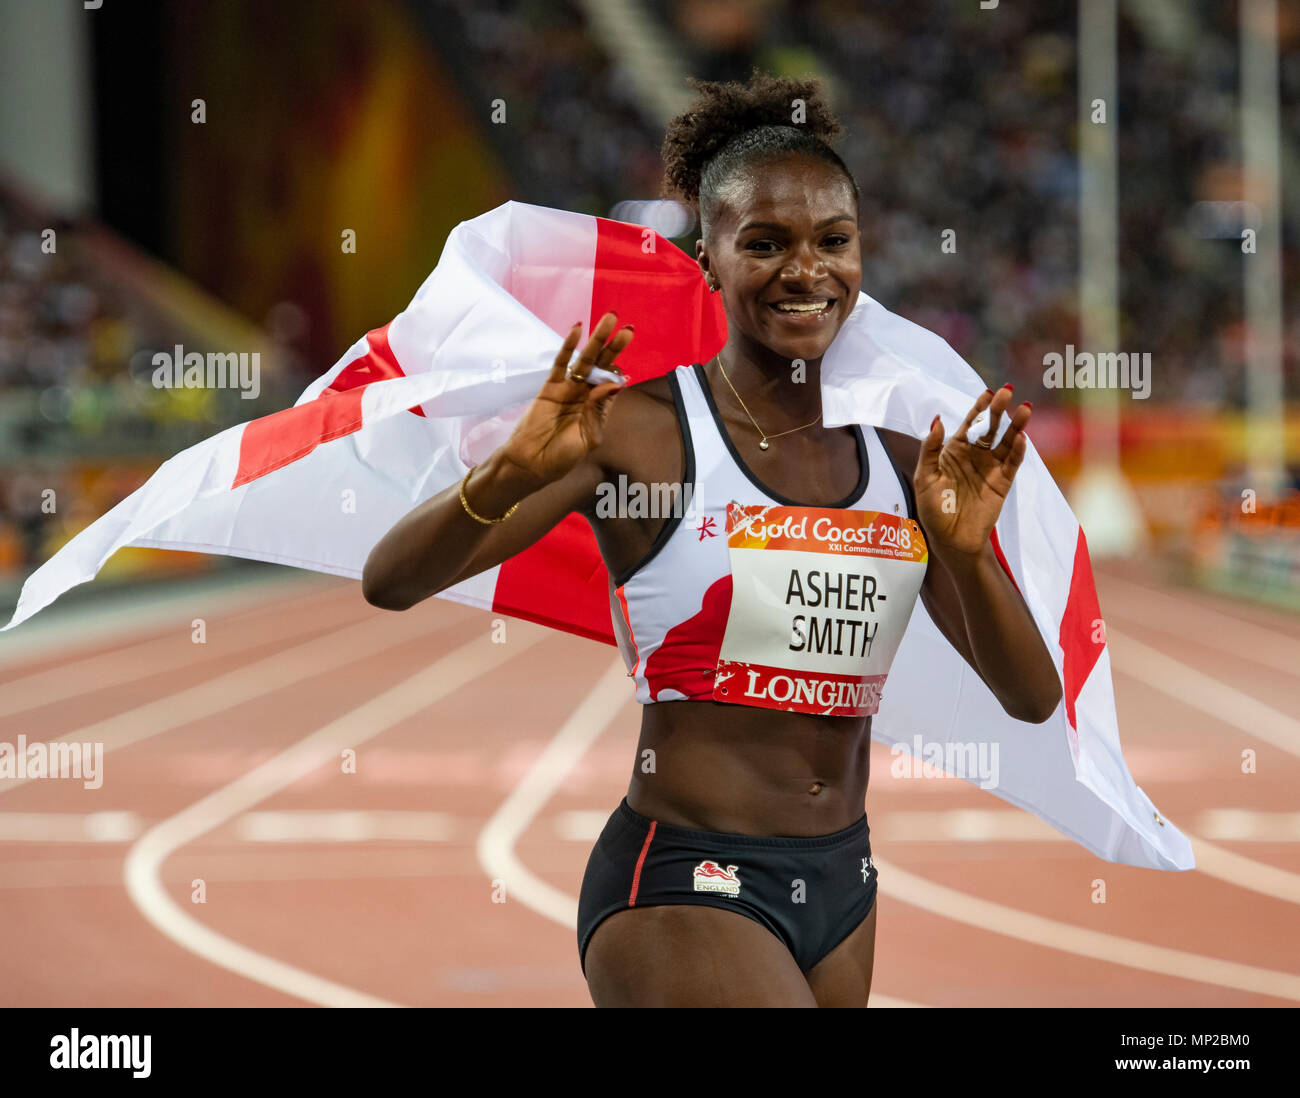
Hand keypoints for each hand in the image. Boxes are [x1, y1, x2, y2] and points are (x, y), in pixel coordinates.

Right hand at [498, 312, 632, 486]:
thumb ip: (599, 410)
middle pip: (602, 366)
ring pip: (585, 360)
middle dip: (615, 346)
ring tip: (610, 319)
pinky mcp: (550, 387)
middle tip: (628, 328)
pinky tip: (578, 329)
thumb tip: (615, 383)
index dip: (620, 371)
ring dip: (597, 339)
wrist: (532, 464)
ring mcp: (568, 389)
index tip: (627, 363)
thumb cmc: (562, 457)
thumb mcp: (588, 437)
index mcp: (598, 409)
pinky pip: (561, 363)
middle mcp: (585, 396)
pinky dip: (569, 346)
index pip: (613, 383)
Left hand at [914, 385, 1030, 557]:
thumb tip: (937, 419)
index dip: (978, 408)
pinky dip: (1018, 450)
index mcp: (954, 450)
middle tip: (1007, 392)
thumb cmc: (933, 510)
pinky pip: (1012, 462)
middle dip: (999, 409)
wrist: (950, 539)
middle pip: (990, 427)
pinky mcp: (1002, 482)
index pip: (969, 423)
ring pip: (1006, 441)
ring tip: (1025, 408)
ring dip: (1016, 425)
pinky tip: (1021, 437)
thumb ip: (930, 449)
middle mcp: (975, 455)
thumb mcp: (924, 478)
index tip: (988, 393)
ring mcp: (990, 467)